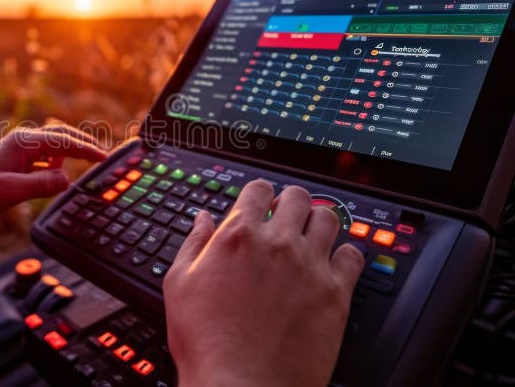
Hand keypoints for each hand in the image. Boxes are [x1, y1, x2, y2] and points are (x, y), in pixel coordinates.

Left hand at [0, 122, 106, 252]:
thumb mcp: (11, 191)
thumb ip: (42, 184)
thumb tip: (66, 179)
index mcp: (23, 143)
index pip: (64, 142)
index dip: (88, 149)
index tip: (106, 157)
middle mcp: (22, 143)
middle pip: (61, 137)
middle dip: (84, 144)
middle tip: (104, 155)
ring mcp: (18, 153)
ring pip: (53, 148)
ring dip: (70, 154)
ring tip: (88, 163)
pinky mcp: (14, 164)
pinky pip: (43, 160)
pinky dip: (56, 165)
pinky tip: (59, 177)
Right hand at [163, 181, 363, 386]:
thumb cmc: (208, 344)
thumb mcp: (180, 285)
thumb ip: (194, 243)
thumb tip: (202, 218)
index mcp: (238, 236)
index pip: (258, 189)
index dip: (258, 194)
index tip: (259, 204)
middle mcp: (277, 243)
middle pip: (297, 196)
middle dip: (290, 202)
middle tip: (286, 217)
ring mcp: (310, 266)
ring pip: (328, 217)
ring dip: (318, 221)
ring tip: (310, 236)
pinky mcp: (336, 293)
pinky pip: (353, 255)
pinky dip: (345, 255)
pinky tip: (332, 264)